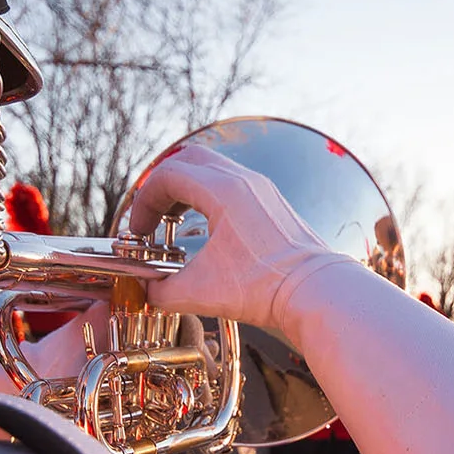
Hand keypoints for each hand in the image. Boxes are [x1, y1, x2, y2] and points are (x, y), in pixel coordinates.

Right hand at [125, 146, 351, 334]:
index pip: (167, 175)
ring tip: (173, 220)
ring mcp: (262, 188)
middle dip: (162, 186)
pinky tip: (206, 227)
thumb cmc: (265, 287)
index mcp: (223, 191)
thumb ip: (162, 291)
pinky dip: (209, 195)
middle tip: (152, 217)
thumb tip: (149, 291)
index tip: (138, 231)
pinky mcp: (272, 202)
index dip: (143, 202)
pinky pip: (232, 183)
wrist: (315, 293)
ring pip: (213, 168)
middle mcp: (244, 180)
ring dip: (186, 188)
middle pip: (189, 160)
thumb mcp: (200, 293)